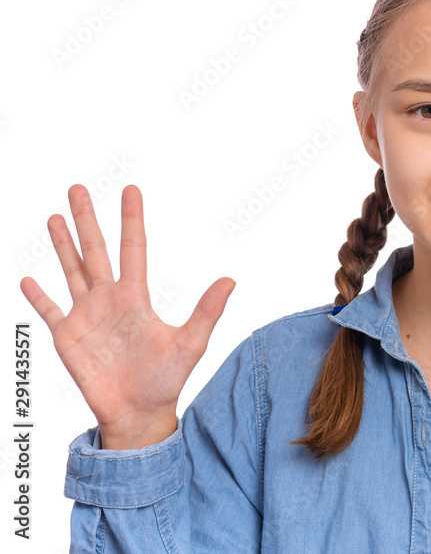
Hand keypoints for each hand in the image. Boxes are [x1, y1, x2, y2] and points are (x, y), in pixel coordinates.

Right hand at [19, 184, 235, 448]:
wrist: (140, 413)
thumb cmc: (167, 379)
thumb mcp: (191, 342)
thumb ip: (207, 311)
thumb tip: (231, 280)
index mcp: (136, 297)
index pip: (133, 248)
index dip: (131, 219)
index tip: (131, 190)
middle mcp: (109, 300)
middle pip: (95, 250)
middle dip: (86, 219)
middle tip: (78, 187)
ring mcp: (87, 316)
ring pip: (72, 271)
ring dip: (63, 245)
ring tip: (55, 216)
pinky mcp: (68, 337)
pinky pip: (50, 311)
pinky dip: (39, 296)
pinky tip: (28, 278)